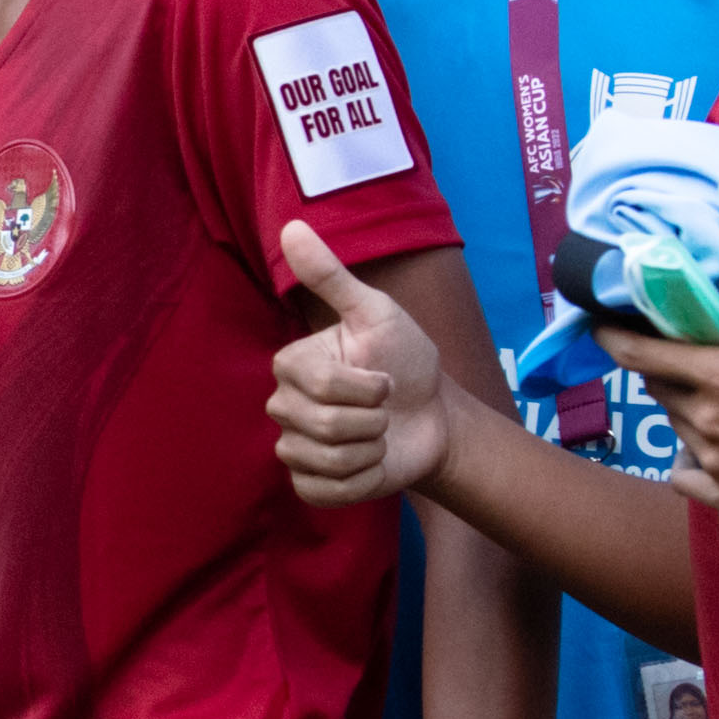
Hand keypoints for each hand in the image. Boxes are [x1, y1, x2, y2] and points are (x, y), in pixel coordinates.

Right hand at [269, 219, 456, 508]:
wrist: (433, 416)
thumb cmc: (405, 360)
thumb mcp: (377, 313)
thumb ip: (331, 276)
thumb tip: (292, 226)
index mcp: (293, 365)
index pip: (319, 386)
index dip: (366, 388)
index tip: (385, 378)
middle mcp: (284, 406)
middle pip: (322, 426)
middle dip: (373, 420)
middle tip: (385, 410)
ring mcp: (294, 447)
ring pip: (325, 461)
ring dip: (371, 450)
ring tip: (380, 436)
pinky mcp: (309, 484)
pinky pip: (324, 492)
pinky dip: (362, 482)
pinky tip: (372, 463)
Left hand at [601, 320, 718, 532]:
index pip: (643, 353)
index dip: (614, 337)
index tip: (600, 326)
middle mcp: (705, 417)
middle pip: (659, 387)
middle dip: (666, 372)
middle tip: (689, 365)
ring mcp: (711, 459)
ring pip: (674, 428)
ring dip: (685, 413)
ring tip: (716, 407)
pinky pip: (682, 476)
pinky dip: (687, 462)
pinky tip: (705, 455)